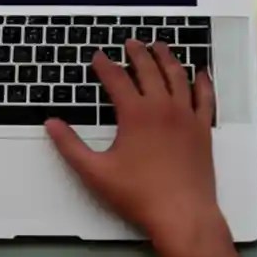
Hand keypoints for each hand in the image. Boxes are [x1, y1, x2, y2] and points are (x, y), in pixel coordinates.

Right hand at [45, 40, 222, 251]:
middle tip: (131, 43)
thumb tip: (51, 123)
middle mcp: (162, 107)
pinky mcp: (203, 128)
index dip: (105, 65)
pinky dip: (203, 81)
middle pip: (149, 69)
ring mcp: (186, 116)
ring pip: (178, 76)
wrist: (182, 214)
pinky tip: (201, 72)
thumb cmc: (138, 194)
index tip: (98, 56)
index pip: (116, 79)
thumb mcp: (95, 172)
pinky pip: (205, 97)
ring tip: (160, 46)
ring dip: (167, 58)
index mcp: (135, 113)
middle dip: (138, 53)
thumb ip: (70, 146)